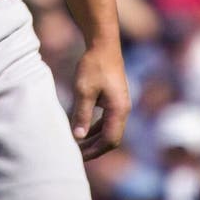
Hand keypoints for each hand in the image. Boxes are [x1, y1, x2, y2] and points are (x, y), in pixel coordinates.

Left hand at [70, 44, 129, 161]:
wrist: (103, 43)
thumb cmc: (93, 65)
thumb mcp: (84, 90)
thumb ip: (82, 114)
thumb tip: (78, 137)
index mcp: (119, 109)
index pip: (110, 140)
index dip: (94, 150)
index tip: (78, 156)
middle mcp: (123, 109)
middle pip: (111, 137)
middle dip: (95, 147)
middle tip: (76, 154)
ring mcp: (120, 103)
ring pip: (109, 128)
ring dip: (95, 138)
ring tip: (78, 145)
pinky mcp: (115, 97)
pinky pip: (107, 119)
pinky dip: (96, 126)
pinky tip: (84, 127)